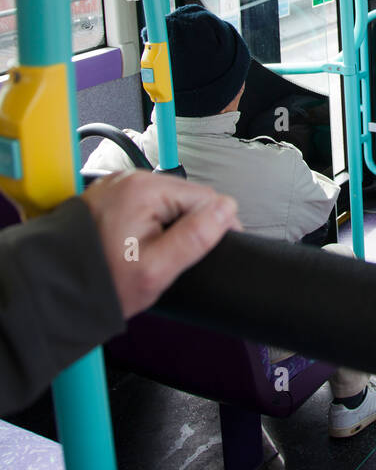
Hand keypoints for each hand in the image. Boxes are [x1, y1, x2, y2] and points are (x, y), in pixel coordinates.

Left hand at [81, 171, 241, 316]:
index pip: (205, 197)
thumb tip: (227, 209)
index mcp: (143, 189)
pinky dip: (149, 225)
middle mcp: (129, 180)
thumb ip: (195, 237)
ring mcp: (116, 187)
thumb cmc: (99, 281)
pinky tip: (138, 246)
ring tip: (153, 255)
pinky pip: (145, 206)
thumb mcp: (157, 268)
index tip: (215, 249)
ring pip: (167, 202)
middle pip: (186, 198)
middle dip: (188, 227)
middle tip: (173, 260)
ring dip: (169, 227)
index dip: (217, 225)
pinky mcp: (109, 198)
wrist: (54, 289)